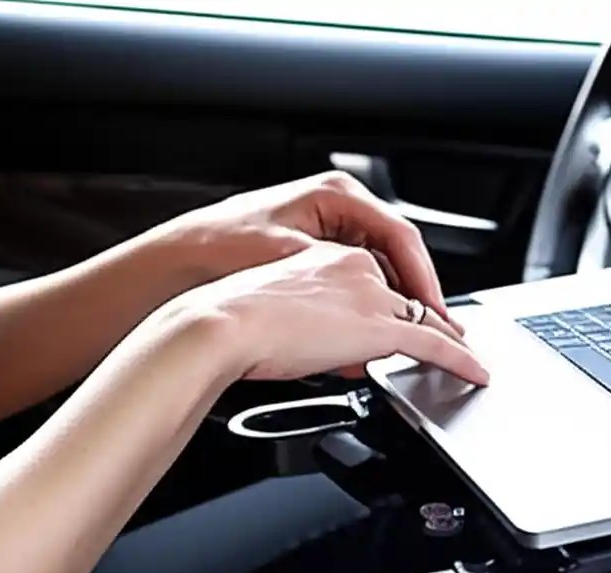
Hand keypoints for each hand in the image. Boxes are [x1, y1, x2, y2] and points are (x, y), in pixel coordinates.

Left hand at [148, 171, 462, 332]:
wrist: (172, 265)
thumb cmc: (221, 251)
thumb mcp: (296, 265)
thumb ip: (350, 288)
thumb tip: (386, 316)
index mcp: (337, 196)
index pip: (403, 238)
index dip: (426, 282)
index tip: (438, 316)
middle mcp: (335, 206)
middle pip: (397, 254)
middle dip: (416, 298)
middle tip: (437, 333)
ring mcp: (323, 228)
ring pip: (378, 270)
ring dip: (392, 306)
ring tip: (407, 339)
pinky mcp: (310, 253)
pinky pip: (353, 280)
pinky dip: (364, 308)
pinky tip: (364, 336)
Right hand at [168, 241, 489, 384]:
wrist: (221, 323)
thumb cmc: (230, 321)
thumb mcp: (276, 311)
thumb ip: (310, 322)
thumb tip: (331, 351)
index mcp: (329, 255)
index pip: (376, 279)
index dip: (395, 305)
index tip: (405, 318)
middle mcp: (356, 267)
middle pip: (404, 298)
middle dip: (425, 323)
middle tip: (449, 343)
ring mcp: (372, 296)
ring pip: (422, 318)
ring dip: (446, 341)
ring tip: (465, 359)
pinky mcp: (383, 327)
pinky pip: (434, 344)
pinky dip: (460, 359)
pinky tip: (474, 372)